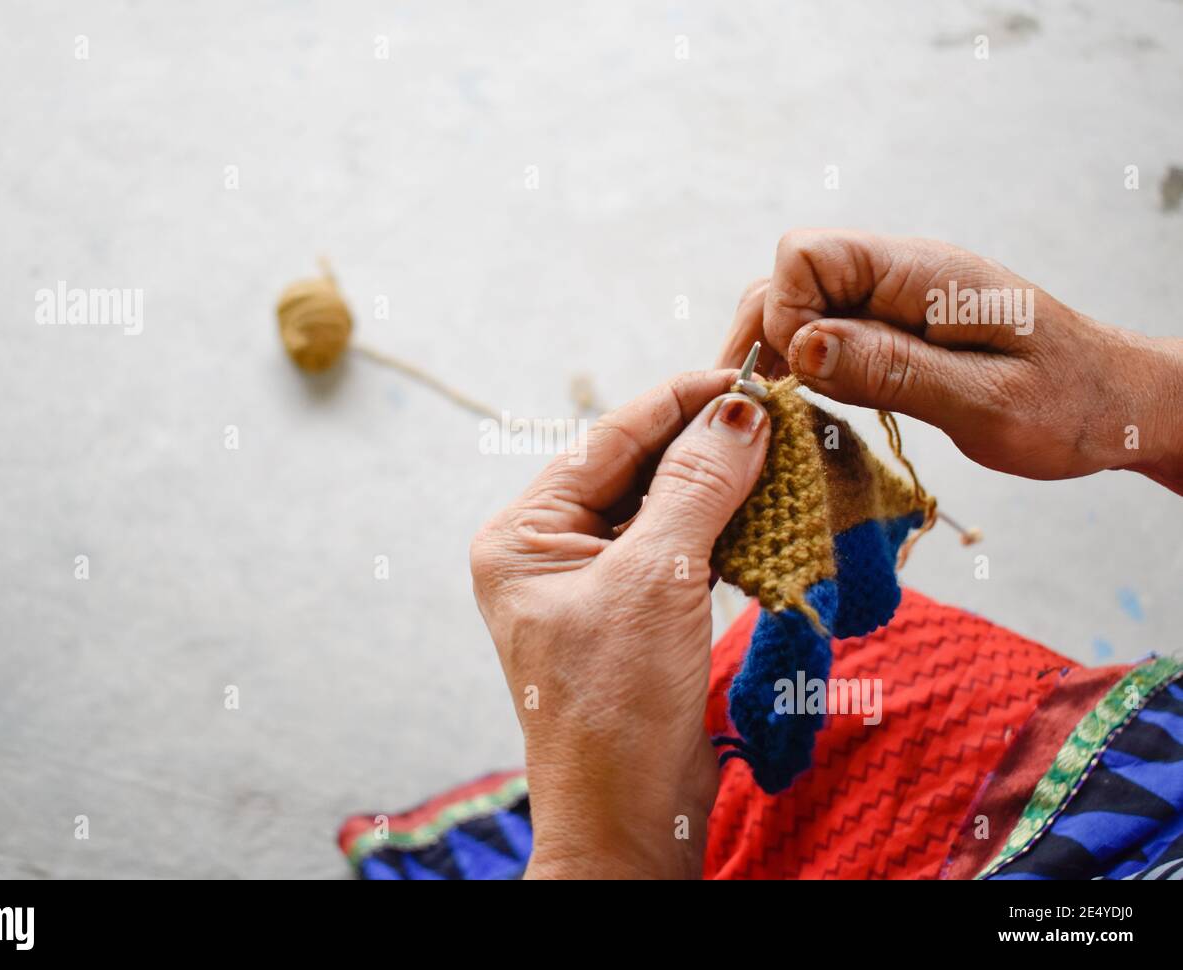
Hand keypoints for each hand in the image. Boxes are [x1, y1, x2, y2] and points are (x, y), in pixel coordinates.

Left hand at [469, 370, 770, 878]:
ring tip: (781, 448)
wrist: (628, 821)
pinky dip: (722, 526)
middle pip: (635, 467)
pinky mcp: (633, 614)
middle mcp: (548, 550)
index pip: (608, 439)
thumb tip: (739, 412)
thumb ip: (695, 487)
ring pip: (662, 506)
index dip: (679, 400)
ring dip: (719, 481)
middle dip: (704, 440)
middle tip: (776, 410)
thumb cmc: (617, 706)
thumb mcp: (655, 581)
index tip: (747, 374)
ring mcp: (591, 583)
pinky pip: (679, 548)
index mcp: (522, 534)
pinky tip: (764, 504)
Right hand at [718, 229, 1182, 490]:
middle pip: (788, 280)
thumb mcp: (986, 401)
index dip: (786, 315)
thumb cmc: (1072, 406)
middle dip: (767, 339)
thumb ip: (893, 370)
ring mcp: (895, 301)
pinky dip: (808, 371)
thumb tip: (803, 345)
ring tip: (787, 414)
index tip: (804, 379)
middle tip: (773, 407)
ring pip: (799, 308)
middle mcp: (901, 275)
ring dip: (782, 357)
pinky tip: (815, 410)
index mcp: (922, 275)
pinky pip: (827, 335)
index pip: (806, 256)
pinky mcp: (896, 329)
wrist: (1121, 405)